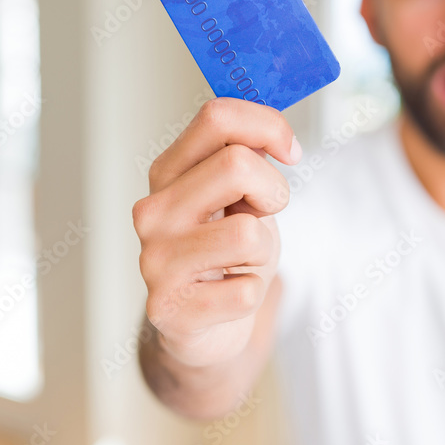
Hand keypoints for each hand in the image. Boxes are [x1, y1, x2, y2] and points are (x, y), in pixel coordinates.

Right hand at [132, 97, 300, 367]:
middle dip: (273, 191)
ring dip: (263, 251)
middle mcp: (153, 211)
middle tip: (264, 215)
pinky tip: (230, 295)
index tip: (291, 152)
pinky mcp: (169, 309)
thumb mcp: (239, 197)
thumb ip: (248, 158)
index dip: (268, 126)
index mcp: (168, 172)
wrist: (204, 327)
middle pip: (237, 164)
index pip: (216, 117)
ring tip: (243, 262)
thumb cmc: (228, 254)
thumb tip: (275, 135)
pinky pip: (247, 290)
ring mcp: (155, 260)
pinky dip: (252, 292)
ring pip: (247, 233)